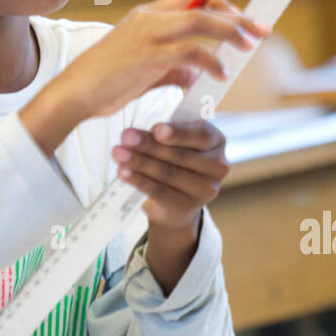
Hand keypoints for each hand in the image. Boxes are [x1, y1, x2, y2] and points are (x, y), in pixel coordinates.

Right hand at [57, 0, 269, 121]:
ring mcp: (147, 33)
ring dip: (231, 31)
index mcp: (146, 16)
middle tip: (262, 29)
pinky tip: (222, 74)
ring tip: (251, 46)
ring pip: (200, 20)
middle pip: (202, 2)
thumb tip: (198, 73)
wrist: (74, 93)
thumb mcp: (144, 71)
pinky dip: (211, 61)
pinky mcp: (147, 55)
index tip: (243, 20)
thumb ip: (173, 68)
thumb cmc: (105, 83)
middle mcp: (148, 18)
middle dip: (236, 15)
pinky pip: (190, 51)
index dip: (221, 5)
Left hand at [111, 118, 227, 228]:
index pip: (201, 134)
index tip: (156, 129)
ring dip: (139, 162)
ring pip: (168, 173)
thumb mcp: (177, 140)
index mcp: (217, 141)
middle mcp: (218, 166)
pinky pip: (160, 191)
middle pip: (180, 155)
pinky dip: (139, 180)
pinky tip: (123, 172)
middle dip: (149, 145)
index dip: (178, 132)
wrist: (176, 202)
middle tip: (125, 137)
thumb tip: (138, 131)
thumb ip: (165, 131)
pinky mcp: (188, 206)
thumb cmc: (175, 160)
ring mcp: (205, 189)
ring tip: (118, 153)